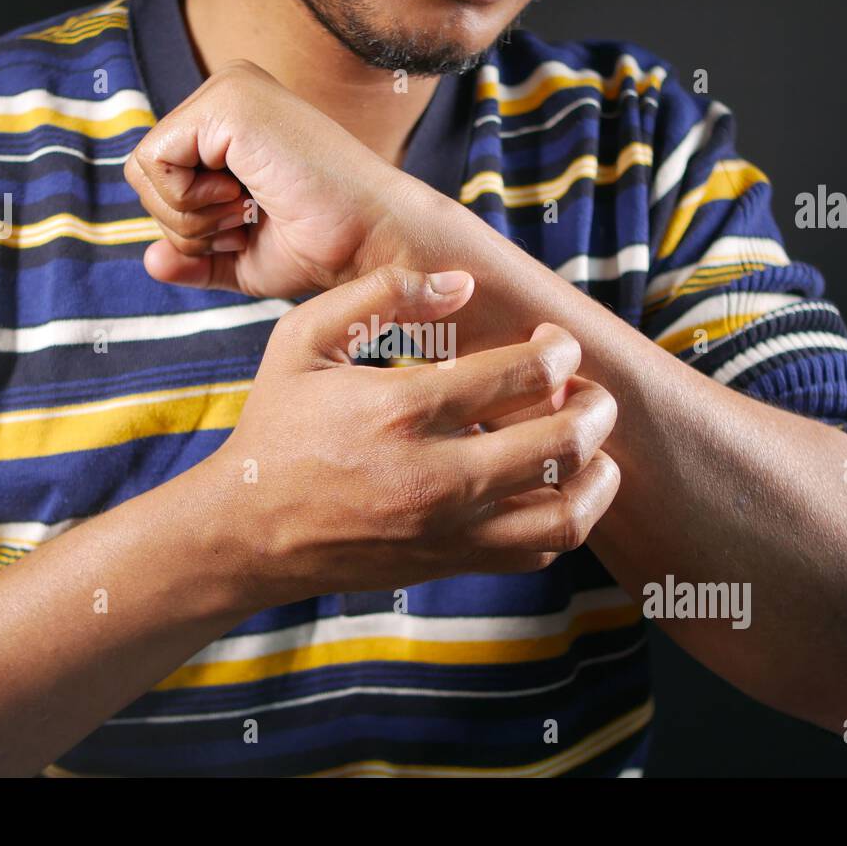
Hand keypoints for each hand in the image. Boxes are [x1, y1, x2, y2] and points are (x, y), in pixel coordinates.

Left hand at [126, 60, 424, 297]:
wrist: (374, 241)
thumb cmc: (328, 249)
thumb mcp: (246, 257)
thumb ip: (195, 256)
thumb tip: (150, 262)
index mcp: (234, 118)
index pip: (160, 174)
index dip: (191, 225)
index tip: (250, 226)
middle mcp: (229, 90)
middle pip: (143, 171)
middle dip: (187, 223)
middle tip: (249, 220)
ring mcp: (229, 89)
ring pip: (143, 170)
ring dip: (191, 217)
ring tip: (251, 210)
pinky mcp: (228, 102)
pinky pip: (154, 163)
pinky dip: (190, 202)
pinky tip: (244, 197)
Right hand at [199, 265, 620, 609]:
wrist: (248, 529)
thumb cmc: (278, 427)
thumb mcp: (303, 338)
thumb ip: (381, 294)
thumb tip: (461, 283)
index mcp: (402, 407)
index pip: (525, 372)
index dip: (559, 350)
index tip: (553, 345)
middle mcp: (436, 474)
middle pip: (563, 439)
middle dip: (595, 404)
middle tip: (587, 390)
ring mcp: (448, 528)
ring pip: (568, 510)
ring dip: (599, 471)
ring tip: (592, 446)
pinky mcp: (450, 562)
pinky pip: (539, 549)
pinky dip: (564, 518)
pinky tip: (550, 488)